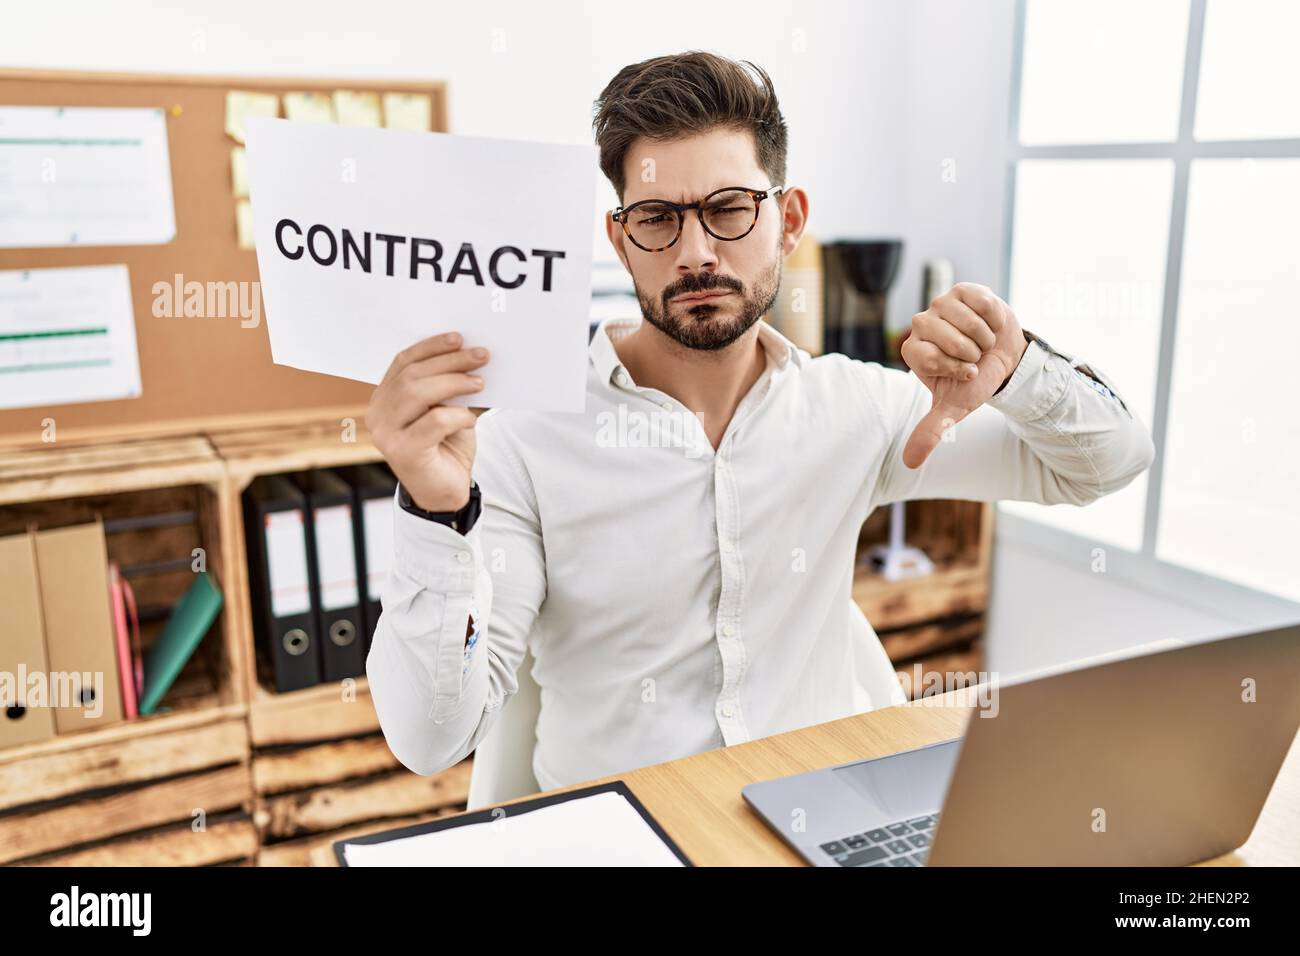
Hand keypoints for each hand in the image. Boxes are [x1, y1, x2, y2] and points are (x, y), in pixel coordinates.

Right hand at [366, 331, 489, 510]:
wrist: (445, 493)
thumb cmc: (446, 448)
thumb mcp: (444, 409)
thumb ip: (444, 387)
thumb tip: (467, 355)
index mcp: (384, 399)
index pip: (403, 362)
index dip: (431, 347)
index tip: (458, 338)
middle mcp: (378, 414)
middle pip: (412, 375)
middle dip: (449, 361)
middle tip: (481, 356)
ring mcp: (386, 434)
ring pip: (418, 394)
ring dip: (454, 383)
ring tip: (479, 383)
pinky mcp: (403, 452)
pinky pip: (433, 422)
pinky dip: (457, 416)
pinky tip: (470, 420)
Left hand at [899, 282, 1028, 468]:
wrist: (1004, 359)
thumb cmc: (974, 383)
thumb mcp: (953, 409)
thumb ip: (931, 431)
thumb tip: (910, 463)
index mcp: (913, 350)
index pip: (928, 355)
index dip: (955, 366)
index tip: (965, 372)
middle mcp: (921, 324)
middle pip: (947, 337)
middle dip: (971, 352)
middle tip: (975, 356)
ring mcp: (941, 304)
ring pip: (965, 320)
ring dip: (984, 337)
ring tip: (983, 342)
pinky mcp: (963, 290)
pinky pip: (980, 301)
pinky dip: (992, 317)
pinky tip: (990, 324)